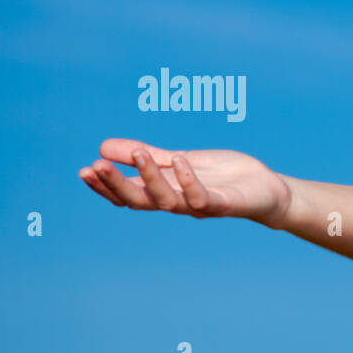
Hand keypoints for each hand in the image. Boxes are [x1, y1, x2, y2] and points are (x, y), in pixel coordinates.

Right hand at [78, 138, 292, 227]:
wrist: (268, 190)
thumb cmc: (224, 177)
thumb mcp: (180, 160)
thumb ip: (149, 156)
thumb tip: (103, 146)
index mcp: (166, 193)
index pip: (129, 194)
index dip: (105, 187)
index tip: (83, 171)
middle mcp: (179, 203)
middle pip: (140, 201)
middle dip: (116, 185)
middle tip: (95, 166)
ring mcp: (201, 206)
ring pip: (168, 200)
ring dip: (150, 177)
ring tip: (138, 153)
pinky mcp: (225, 204)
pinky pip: (202, 197)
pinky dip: (189, 180)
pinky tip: (180, 159)